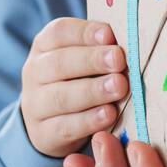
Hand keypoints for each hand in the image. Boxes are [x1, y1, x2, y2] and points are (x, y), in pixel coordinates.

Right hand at [21, 18, 129, 157]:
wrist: (50, 123)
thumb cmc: (77, 81)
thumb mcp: (83, 60)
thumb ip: (102, 49)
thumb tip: (131, 41)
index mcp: (44, 47)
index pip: (58, 33)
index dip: (84, 33)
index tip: (109, 35)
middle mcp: (35, 73)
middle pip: (60, 63)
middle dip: (92, 61)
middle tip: (119, 60)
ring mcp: (35, 105)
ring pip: (61, 96)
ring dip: (93, 91)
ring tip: (119, 87)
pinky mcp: (43, 134)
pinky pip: (65, 127)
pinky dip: (89, 121)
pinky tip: (109, 114)